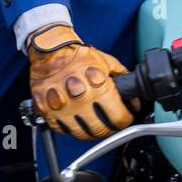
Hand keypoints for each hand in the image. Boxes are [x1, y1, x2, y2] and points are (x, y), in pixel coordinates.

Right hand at [27, 25, 132, 139]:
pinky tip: (76, 122)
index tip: (125, 119)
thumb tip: (134, 99)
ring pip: (81, 134)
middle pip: (100, 129)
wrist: (49, 48)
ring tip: (94, 127)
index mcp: (97, 84)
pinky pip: (62, 129)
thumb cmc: (77, 54)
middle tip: (111, 126)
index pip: (118, 117)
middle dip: (109, 130)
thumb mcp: (106, 61)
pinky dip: (70, 129)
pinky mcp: (46, 109)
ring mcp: (62, 105)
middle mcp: (80, 97)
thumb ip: (123, 78)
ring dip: (90, 133)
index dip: (125, 120)